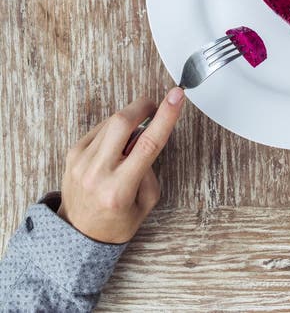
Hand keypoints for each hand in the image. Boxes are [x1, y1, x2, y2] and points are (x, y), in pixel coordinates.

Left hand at [57, 88, 185, 242]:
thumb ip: (151, 171)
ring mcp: (81, 162)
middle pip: (122, 122)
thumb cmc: (115, 221)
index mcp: (119, 190)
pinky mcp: (72, 153)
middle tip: (153, 108)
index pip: (147, 144)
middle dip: (142, 107)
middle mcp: (97, 173)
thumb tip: (145, 138)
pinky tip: (115, 145)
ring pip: (111, 122)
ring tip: (131, 140)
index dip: (165, 117)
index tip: (176, 96)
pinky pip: (99, 128)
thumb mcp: (145, 204)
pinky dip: (113, 129)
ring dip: (128, 121)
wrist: (77, 233)